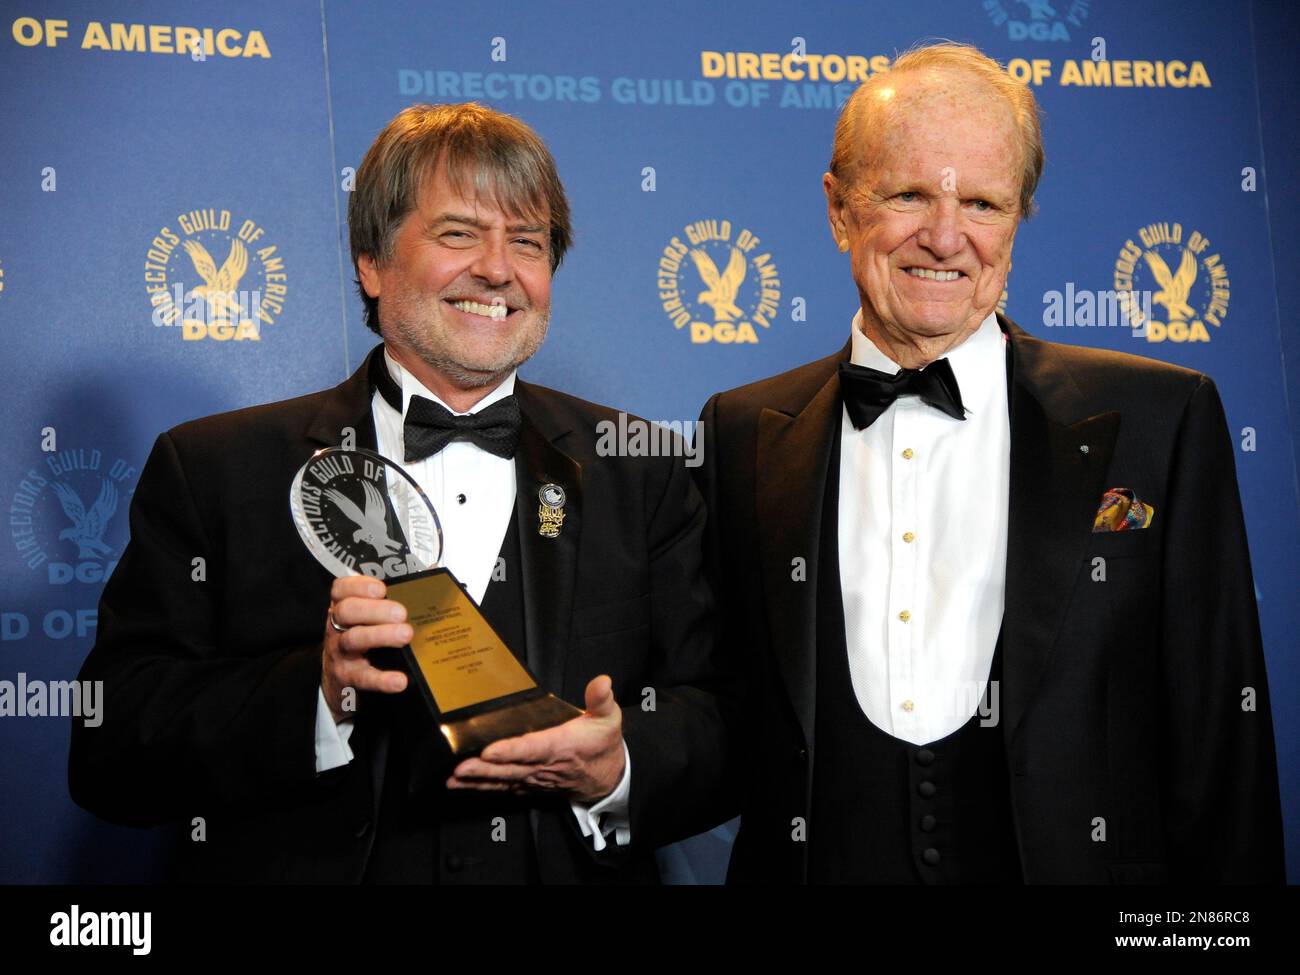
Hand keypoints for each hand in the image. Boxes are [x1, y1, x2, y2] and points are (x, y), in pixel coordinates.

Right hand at [321, 575, 409, 721]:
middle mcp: (338, 627)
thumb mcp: (364, 621)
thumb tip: (423, 587)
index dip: (359, 585)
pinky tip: (400, 680)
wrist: (336, 682)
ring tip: (406, 635)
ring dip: (381, 635)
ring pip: (354, 639)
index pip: (341, 589)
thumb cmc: (360, 643)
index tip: (381, 589)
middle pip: (347, 611)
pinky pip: (364, 677)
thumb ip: (386, 605)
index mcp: (344, 609)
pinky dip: (383, 679)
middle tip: (401, 613)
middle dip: (375, 609)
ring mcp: (341, 652)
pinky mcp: (348, 678)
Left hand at [446, 675, 624, 802]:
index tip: (489, 751)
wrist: (606, 777)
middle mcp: (543, 766)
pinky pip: (503, 787)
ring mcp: (534, 778)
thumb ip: (601, 700)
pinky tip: (463, 786)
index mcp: (559, 746)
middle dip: (483, 769)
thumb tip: (602, 681)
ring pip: (502, 780)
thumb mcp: (608, 719)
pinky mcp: (528, 785)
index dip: (510, 751)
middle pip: (509, 768)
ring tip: (453, 780)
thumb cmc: (602, 745)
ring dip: (477, 781)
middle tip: (459, 769)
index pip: (532, 748)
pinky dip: (483, 788)